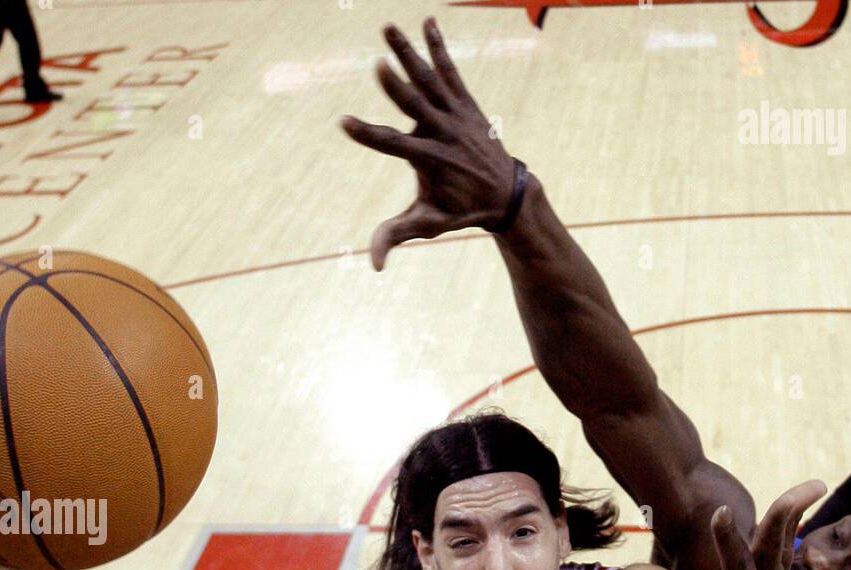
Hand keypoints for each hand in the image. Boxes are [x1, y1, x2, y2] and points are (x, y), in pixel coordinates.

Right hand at [342, 18, 519, 268]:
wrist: (506, 195)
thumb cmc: (461, 211)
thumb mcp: (429, 225)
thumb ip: (398, 236)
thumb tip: (374, 265)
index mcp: (428, 160)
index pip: (392, 146)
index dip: (368, 135)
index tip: (344, 123)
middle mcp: (442, 132)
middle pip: (414, 106)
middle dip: (396, 85)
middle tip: (377, 64)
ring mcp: (455, 114)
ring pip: (429, 80)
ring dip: (409, 52)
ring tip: (388, 27)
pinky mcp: (465, 102)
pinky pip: (451, 72)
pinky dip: (439, 48)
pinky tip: (427, 22)